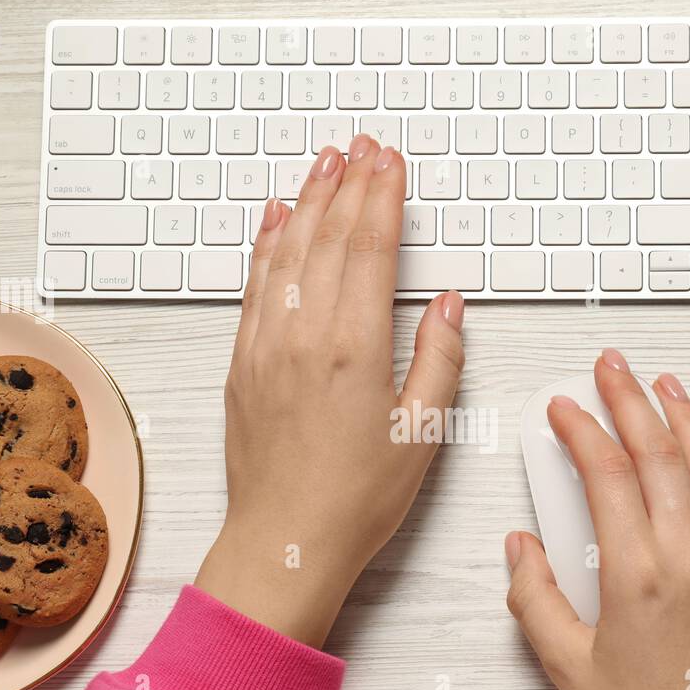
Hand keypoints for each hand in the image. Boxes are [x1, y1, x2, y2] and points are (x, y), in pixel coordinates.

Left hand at [196, 137, 465, 648]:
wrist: (284, 542)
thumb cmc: (354, 499)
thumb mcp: (422, 434)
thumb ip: (439, 361)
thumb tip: (446, 306)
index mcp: (353, 348)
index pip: (369, 249)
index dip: (382, 198)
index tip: (391, 163)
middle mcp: (303, 336)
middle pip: (328, 238)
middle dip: (348, 185)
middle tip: (362, 147)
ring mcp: (265, 347)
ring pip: (287, 253)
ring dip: (308, 202)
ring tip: (324, 164)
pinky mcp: (243, 364)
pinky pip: (254, 285)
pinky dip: (265, 245)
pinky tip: (274, 220)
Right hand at [505, 349, 689, 689]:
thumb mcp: (566, 668)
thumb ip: (534, 598)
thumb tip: (521, 547)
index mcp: (638, 577)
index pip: (608, 475)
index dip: (582, 429)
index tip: (564, 408)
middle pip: (661, 454)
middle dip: (632, 400)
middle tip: (611, 368)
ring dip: (688, 417)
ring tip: (665, 384)